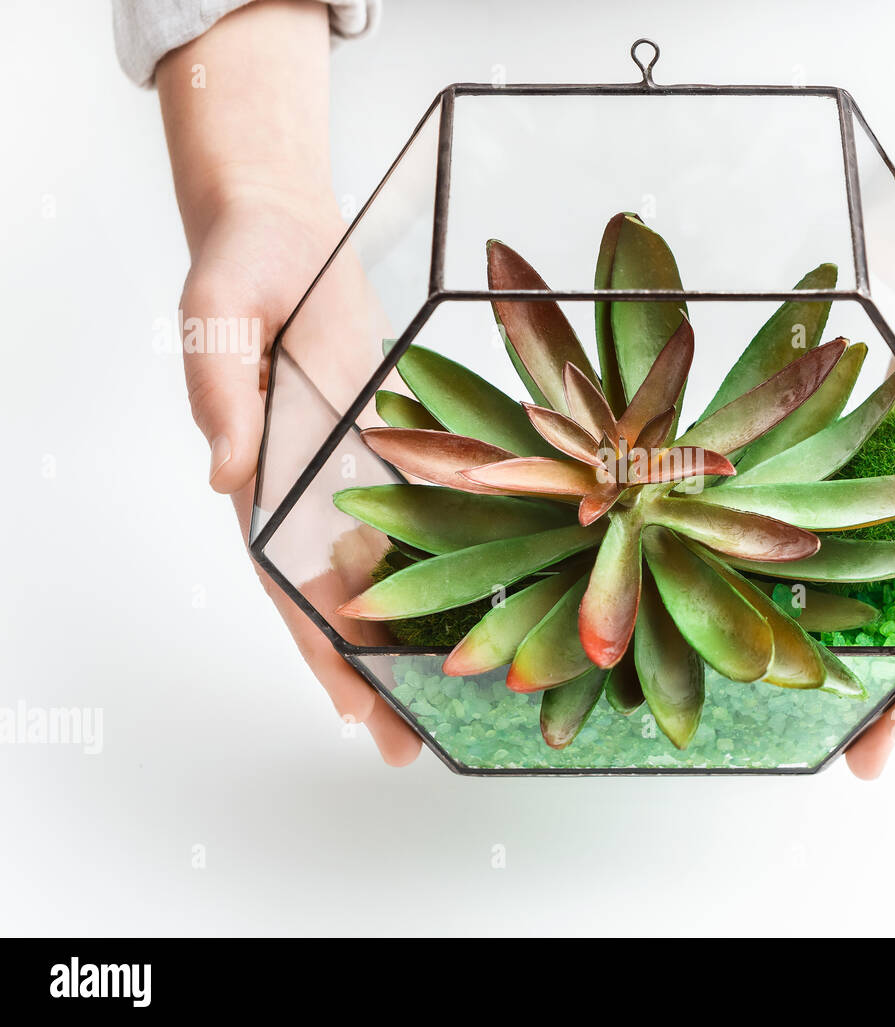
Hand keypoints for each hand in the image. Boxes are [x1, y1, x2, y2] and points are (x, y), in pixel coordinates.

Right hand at [157, 2, 421, 764]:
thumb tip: (224, 477)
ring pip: (386, 567)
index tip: (346, 708)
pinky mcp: (393, 445)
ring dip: (415, 631)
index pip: (286, 581)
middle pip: (339, 597)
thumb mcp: (217, 316)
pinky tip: (487, 598)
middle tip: (407, 742)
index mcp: (265, 478)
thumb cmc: (244, 264)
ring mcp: (354, 472)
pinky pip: (425, 511)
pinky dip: (448, 558)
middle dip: (369, 671)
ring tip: (455, 697)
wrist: (285, 228)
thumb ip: (218, 393)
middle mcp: (312, 490)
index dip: (315, 646)